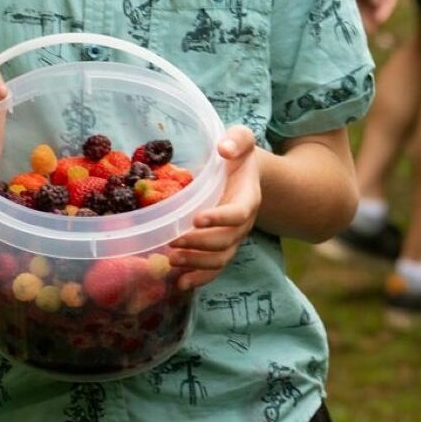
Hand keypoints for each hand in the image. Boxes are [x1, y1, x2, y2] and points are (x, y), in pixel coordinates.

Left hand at [168, 127, 261, 290]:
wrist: (246, 175)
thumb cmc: (239, 155)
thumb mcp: (242, 139)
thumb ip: (237, 139)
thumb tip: (223, 148)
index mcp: (248, 198)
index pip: (238, 214)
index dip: (219, 219)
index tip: (196, 218)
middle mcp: (243, 223)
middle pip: (226, 242)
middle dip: (199, 245)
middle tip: (173, 242)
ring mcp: (233, 238)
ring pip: (220, 259)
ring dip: (196, 263)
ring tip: (172, 259)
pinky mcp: (222, 247)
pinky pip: (214, 269)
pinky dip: (198, 278)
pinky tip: (180, 283)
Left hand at [335, 0, 398, 31]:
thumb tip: (377, 2)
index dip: (384, 11)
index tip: (376, 23)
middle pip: (376, 5)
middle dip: (372, 18)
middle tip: (364, 32)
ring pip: (364, 5)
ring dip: (361, 16)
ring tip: (354, 28)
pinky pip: (353, 0)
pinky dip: (352, 9)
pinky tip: (345, 15)